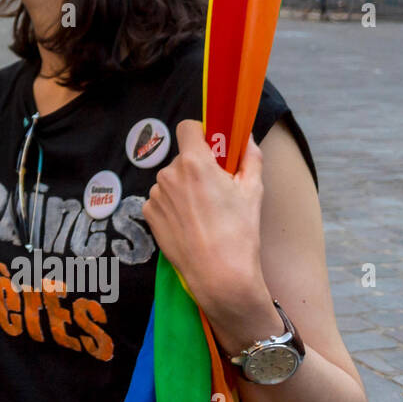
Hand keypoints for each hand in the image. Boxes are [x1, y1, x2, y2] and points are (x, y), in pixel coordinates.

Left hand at [142, 120, 271, 325]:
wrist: (219, 274)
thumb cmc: (239, 231)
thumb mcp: (253, 190)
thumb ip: (250, 157)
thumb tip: (247, 136)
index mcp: (194, 162)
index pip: (188, 127)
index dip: (201, 134)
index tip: (213, 147)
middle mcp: (168, 174)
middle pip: (183, 158)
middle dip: (198, 167)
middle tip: (217, 189)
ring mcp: (155, 194)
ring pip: (172, 180)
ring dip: (185, 187)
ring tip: (204, 213)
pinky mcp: (149, 213)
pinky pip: (163, 199)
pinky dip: (174, 205)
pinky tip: (190, 224)